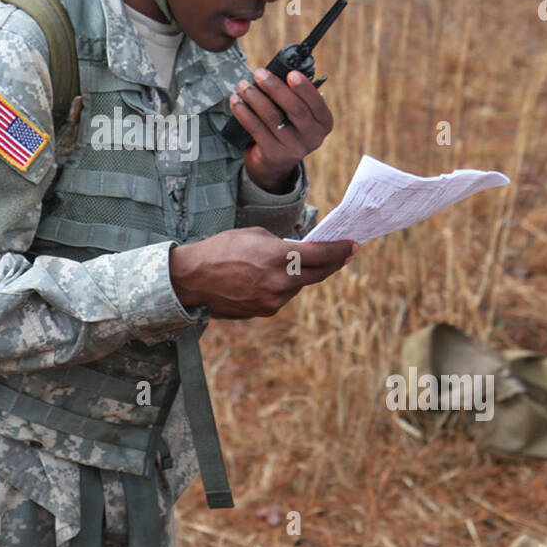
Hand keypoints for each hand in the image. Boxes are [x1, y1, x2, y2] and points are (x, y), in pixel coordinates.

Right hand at [169, 227, 356, 318]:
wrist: (195, 278)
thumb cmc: (222, 249)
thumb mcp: (256, 236)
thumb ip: (282, 244)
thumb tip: (300, 251)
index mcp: (280, 256)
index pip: (321, 254)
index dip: (340, 250)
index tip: (352, 246)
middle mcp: (281, 280)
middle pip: (318, 274)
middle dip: (333, 264)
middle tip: (344, 256)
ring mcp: (274, 299)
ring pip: (299, 286)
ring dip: (301, 276)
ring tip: (286, 264)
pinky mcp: (266, 311)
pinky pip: (283, 296)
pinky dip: (283, 286)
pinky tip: (268, 278)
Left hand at [229, 68, 332, 192]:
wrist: (275, 162)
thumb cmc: (288, 127)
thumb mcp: (299, 116)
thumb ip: (294, 97)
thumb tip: (275, 73)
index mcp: (323, 123)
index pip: (317, 104)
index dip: (305, 88)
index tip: (291, 73)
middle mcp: (312, 137)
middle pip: (294, 109)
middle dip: (275, 88)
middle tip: (259, 74)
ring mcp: (293, 148)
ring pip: (272, 117)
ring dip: (255, 98)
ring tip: (243, 85)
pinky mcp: (273, 154)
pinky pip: (256, 129)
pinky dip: (244, 112)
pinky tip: (236, 102)